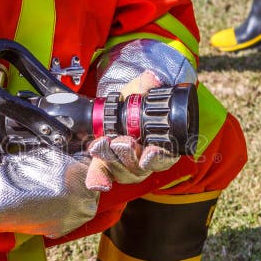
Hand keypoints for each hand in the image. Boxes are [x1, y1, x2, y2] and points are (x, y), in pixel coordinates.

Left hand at [84, 70, 179, 191]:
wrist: (112, 113)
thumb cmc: (131, 108)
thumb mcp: (137, 93)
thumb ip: (144, 86)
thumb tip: (152, 78)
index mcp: (159, 146)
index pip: (164, 157)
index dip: (157, 156)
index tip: (149, 151)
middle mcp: (144, 161)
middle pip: (140, 166)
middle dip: (129, 155)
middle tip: (120, 142)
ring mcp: (125, 167)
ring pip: (121, 171)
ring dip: (111, 159)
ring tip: (101, 144)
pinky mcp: (107, 168)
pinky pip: (104, 177)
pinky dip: (100, 179)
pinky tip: (96, 182)